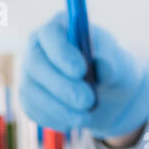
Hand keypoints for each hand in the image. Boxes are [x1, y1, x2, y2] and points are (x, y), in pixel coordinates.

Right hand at [20, 14, 148, 138]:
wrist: (107, 92)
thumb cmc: (112, 67)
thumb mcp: (120, 62)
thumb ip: (112, 62)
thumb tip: (102, 66)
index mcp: (61, 27)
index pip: (50, 33)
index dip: (61, 52)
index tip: (80, 70)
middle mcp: (38, 47)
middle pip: (36, 64)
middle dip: (61, 86)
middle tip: (88, 101)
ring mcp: (29, 72)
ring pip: (31, 91)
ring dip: (59, 108)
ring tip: (86, 117)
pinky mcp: (28, 96)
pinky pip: (32, 109)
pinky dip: (54, 118)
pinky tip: (74, 121)